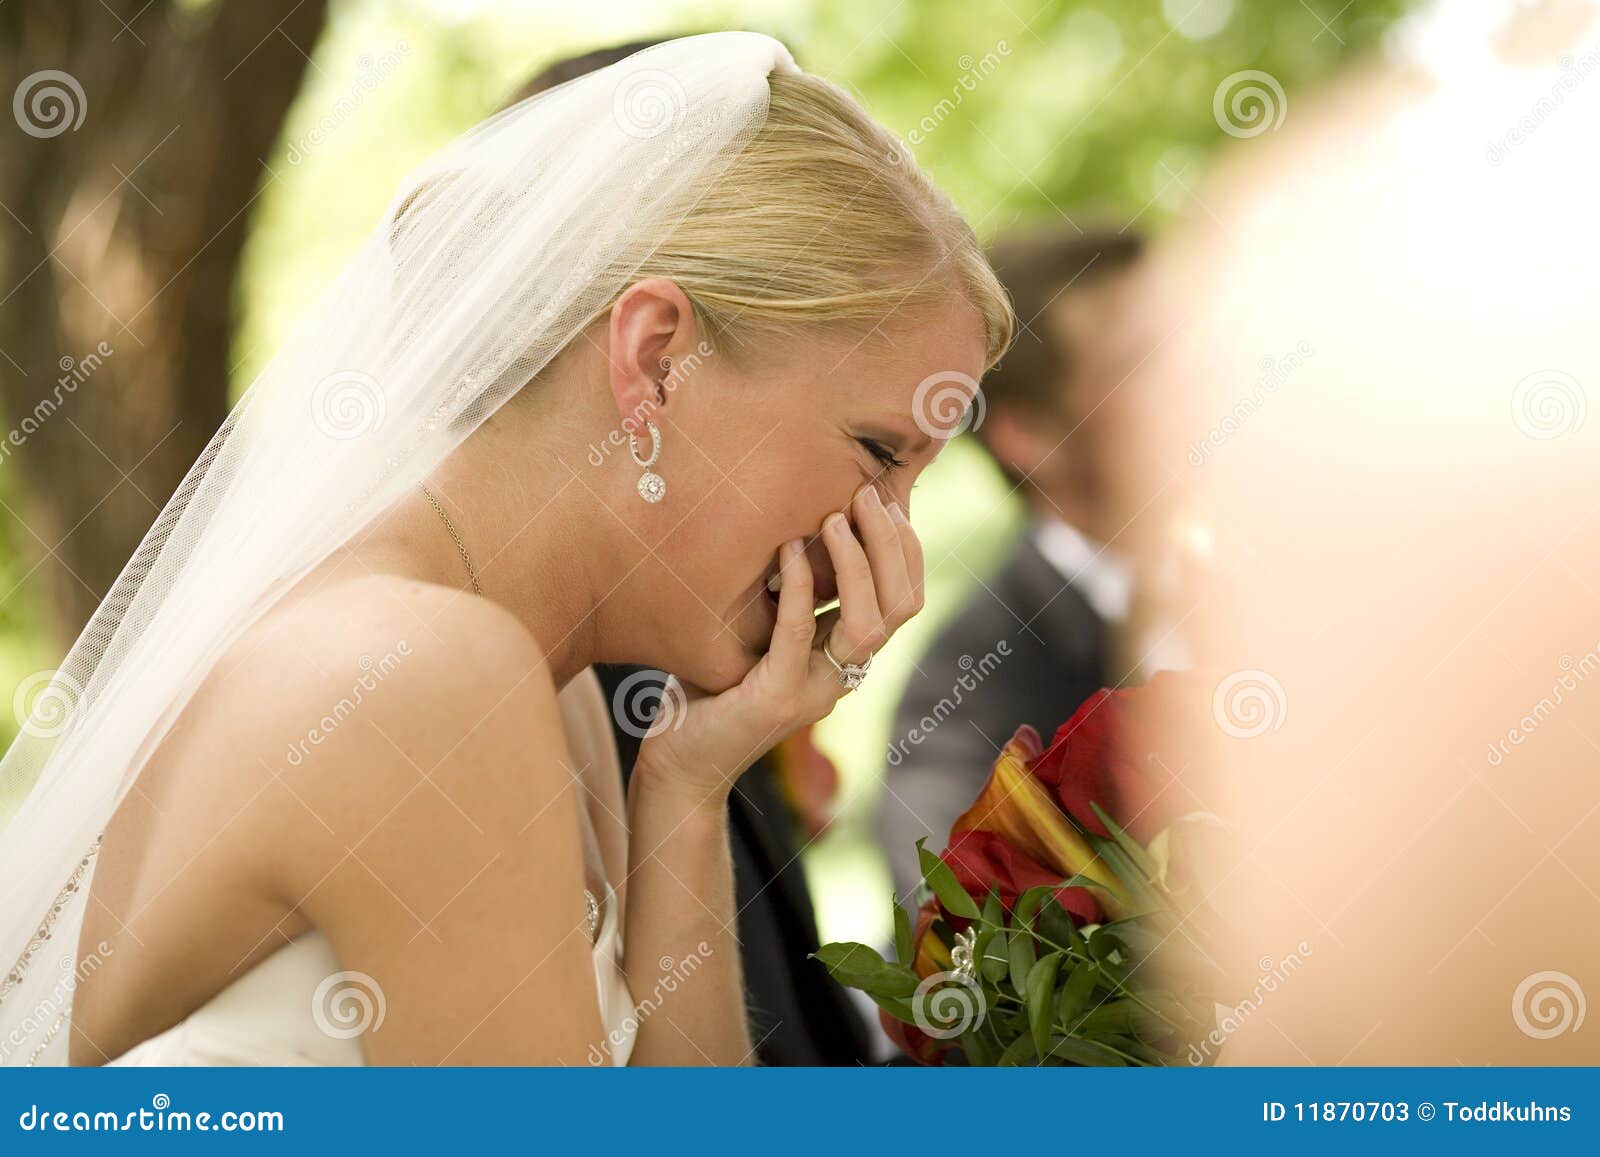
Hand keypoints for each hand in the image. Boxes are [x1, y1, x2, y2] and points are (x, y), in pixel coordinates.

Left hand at [634, 483, 924, 801]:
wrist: (680, 765)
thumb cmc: (711, 691)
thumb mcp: (759, 634)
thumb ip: (787, 595)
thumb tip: (793, 524)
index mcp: (846, 659)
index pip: (905, 601)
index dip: (905, 549)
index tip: (885, 499)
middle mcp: (842, 677)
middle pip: (900, 607)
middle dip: (890, 543)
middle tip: (865, 492)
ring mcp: (814, 691)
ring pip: (868, 625)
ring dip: (856, 563)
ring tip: (832, 517)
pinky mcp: (777, 698)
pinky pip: (799, 635)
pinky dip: (798, 587)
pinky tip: (785, 548)